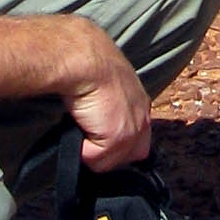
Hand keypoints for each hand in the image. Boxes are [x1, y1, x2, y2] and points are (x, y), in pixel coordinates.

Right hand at [57, 25, 153, 168]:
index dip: (119, 143)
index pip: (139, 137)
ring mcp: (133, 129)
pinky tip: (77, 127)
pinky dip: (82, 151)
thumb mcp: (104, 82)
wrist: (83, 58)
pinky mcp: (118, 138)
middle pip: (132, 154)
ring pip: (111, 161)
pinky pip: (96, 161)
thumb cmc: (86, 62)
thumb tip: (92, 116)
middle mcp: (142, 117)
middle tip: (89, 138)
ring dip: (93, 152)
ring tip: (80, 126)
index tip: (100, 137)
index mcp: (140, 102)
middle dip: (110, 153)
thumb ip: (107, 102)